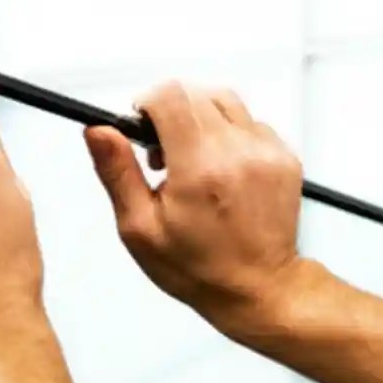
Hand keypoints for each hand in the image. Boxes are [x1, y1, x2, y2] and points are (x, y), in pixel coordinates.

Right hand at [83, 81, 307, 320]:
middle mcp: (238, 152)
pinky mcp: (284, 157)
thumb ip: (117, 172)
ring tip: (191, 161)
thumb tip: (98, 131)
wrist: (258, 289)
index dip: (147, 104)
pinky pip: (250, 123)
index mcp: (199, 168)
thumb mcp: (140, 228)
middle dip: (170, 113)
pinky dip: (228, 135)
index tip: (141, 127)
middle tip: (162, 155)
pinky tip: (220, 170)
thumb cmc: (197, 267)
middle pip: (195, 93)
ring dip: (200, 120)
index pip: (171, 96)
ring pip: (224, 102)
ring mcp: (267, 152)